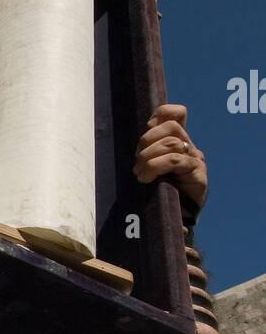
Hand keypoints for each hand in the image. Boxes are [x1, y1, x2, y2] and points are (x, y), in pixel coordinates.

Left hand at [133, 102, 206, 216]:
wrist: (175, 219)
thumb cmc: (158, 193)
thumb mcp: (147, 168)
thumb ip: (145, 153)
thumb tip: (135, 144)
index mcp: (177, 142)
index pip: (175, 115)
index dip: (161, 114)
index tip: (147, 127)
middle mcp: (189, 147)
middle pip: (170, 127)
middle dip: (147, 142)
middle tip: (137, 163)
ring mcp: (195, 159)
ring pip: (171, 143)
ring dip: (148, 157)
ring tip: (140, 174)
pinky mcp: (198, 174)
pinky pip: (176, 161)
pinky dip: (157, 166)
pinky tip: (147, 178)